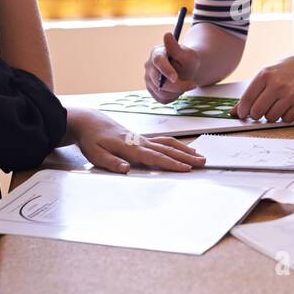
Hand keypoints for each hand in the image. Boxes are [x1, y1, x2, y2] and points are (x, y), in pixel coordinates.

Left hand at [68, 109, 205, 173]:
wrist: (90, 123)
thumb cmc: (92, 140)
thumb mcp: (95, 154)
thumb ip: (111, 163)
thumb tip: (126, 170)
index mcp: (130, 148)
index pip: (155, 157)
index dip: (171, 164)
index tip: (186, 168)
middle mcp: (140, 142)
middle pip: (167, 150)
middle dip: (186, 157)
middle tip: (202, 163)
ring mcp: (143, 139)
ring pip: (168, 144)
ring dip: (185, 150)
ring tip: (200, 157)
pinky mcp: (142, 138)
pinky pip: (164, 141)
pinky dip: (177, 145)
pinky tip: (185, 149)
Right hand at [144, 31, 201, 102]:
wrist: (187, 70)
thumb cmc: (187, 60)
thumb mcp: (187, 54)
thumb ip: (176, 48)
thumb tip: (167, 35)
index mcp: (157, 53)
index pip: (158, 61)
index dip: (166, 70)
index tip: (176, 78)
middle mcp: (149, 66)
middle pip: (159, 81)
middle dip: (178, 86)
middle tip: (192, 84)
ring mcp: (148, 78)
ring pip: (161, 92)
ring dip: (176, 92)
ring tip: (183, 84)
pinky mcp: (151, 89)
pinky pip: (162, 99)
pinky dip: (173, 97)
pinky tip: (177, 89)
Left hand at [231, 54, 293, 122]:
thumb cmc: (283, 72)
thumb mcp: (265, 76)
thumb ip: (250, 93)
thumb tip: (235, 112)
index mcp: (265, 75)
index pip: (247, 99)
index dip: (242, 110)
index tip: (242, 114)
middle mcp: (277, 84)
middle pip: (257, 111)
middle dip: (255, 115)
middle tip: (258, 111)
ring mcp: (290, 93)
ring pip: (271, 117)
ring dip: (270, 116)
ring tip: (274, 106)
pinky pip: (286, 119)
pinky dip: (284, 117)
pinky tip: (285, 107)